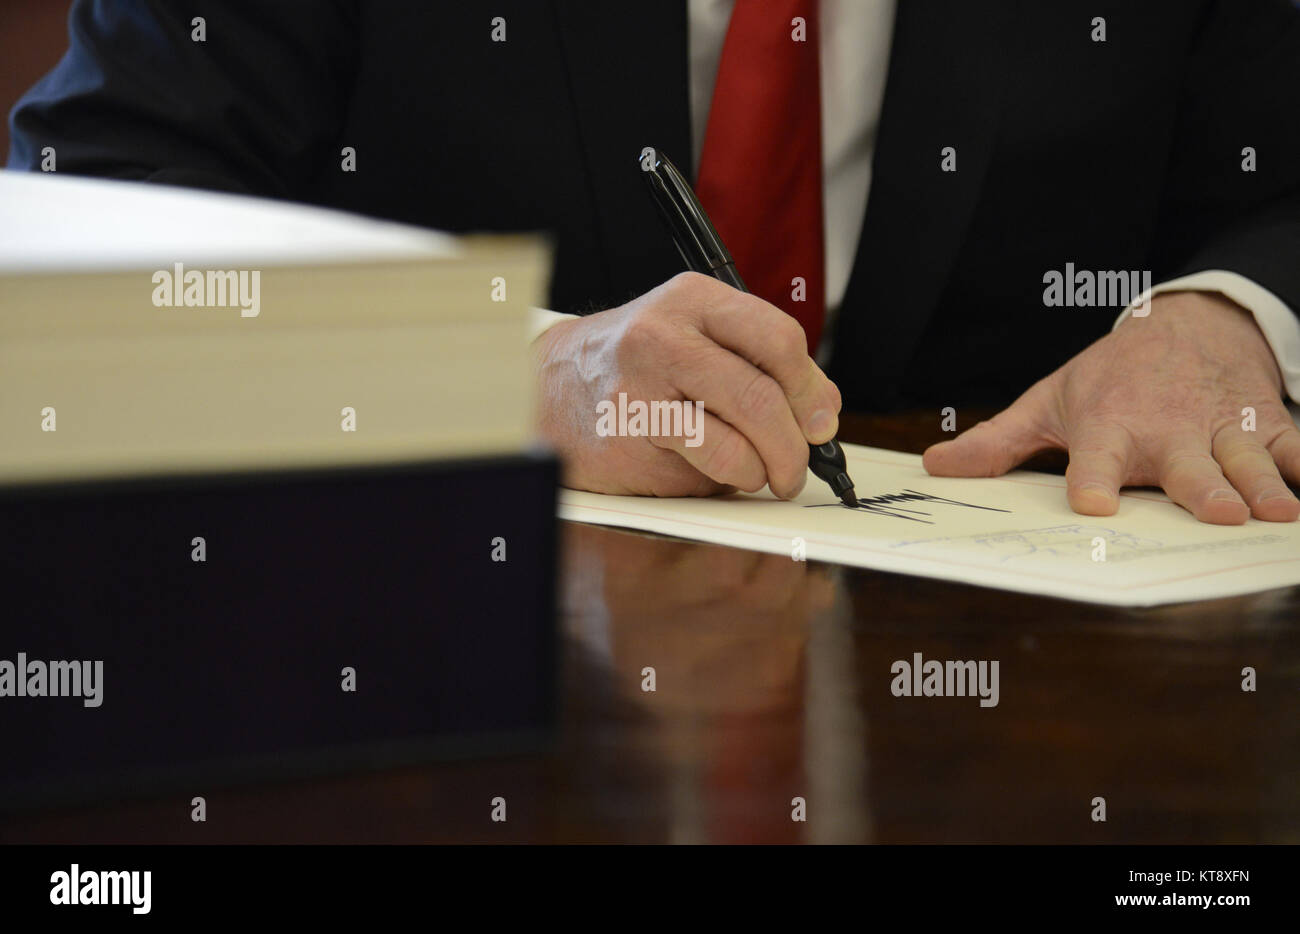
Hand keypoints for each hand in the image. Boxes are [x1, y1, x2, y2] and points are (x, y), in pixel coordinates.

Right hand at [531, 272, 841, 497]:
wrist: (554, 385)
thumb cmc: (640, 363)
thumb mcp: (699, 335)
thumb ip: (762, 363)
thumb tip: (823, 411)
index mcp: (692, 300)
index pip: (778, 340)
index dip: (810, 390)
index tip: (821, 422)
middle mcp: (663, 338)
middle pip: (760, 399)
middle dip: (793, 447)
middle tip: (797, 468)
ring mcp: (640, 391)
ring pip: (734, 448)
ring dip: (760, 473)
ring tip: (758, 474)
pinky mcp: (627, 443)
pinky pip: (699, 475)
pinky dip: (718, 483)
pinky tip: (706, 469)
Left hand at [923, 291, 1299, 523]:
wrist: (1188, 324)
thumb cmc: (1110, 376)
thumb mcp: (1048, 402)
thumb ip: (996, 443)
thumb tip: (935, 468)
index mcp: (1110, 428)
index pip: (1096, 459)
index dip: (1094, 480)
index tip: (1095, 504)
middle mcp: (1168, 432)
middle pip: (1186, 468)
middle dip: (1202, 489)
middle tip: (1217, 513)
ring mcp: (1222, 428)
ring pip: (1245, 460)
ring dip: (1263, 485)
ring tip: (1276, 511)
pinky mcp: (1266, 424)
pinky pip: (1295, 447)